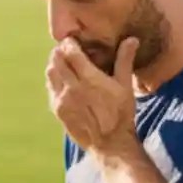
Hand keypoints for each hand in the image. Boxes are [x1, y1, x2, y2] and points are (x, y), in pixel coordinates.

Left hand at [47, 36, 140, 155]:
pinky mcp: (57, 110)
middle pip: (56, 60)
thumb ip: (125, 61)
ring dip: (55, 64)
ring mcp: (62, 99)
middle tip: (67, 50)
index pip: (70, 52)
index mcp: (89, 78)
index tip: (73, 41)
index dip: (69, 43)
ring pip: (50, 72)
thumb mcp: (125, 86)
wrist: (110, 143)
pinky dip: (54, 80)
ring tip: (63, 64)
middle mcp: (72, 87)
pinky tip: (62, 81)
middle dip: (60, 51)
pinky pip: (50, 88)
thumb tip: (132, 39)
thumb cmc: (120, 114)